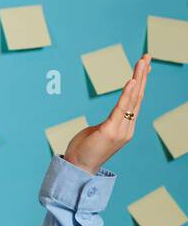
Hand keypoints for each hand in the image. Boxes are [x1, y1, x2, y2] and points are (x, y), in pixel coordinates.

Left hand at [63, 53, 150, 174]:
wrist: (78, 169)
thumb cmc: (85, 150)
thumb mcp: (99, 133)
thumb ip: (107, 124)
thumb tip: (107, 122)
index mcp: (125, 127)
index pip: (135, 101)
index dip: (140, 83)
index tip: (144, 66)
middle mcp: (127, 128)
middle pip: (138, 97)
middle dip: (143, 75)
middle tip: (147, 57)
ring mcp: (121, 130)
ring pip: (132, 100)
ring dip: (138, 79)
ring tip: (143, 63)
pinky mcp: (111, 131)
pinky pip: (121, 109)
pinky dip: (127, 94)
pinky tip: (132, 81)